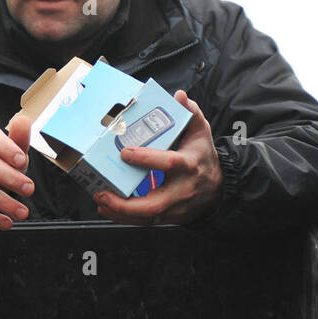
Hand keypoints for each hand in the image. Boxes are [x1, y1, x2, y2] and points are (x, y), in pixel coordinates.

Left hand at [93, 90, 222, 225]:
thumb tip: (179, 96)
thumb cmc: (202, 156)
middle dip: (125, 203)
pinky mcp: (168, 218)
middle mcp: (182, 190)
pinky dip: (124, 217)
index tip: (125, 153)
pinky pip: (144, 222)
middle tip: (101, 193)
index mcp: (189, 165)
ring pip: (146, 218)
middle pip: (154, 205)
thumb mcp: (200, 132)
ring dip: (119, 213)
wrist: (217, 188)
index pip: (168, 163)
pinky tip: (107, 208)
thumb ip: (190, 113)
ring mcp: (175, 208)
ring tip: (100, 200)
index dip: (146, 159)